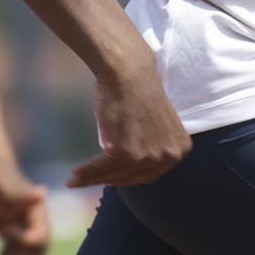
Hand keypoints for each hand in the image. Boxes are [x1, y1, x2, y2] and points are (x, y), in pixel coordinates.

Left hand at [0, 165, 50, 254]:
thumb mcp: (3, 185)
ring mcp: (31, 238)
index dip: (21, 241)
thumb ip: (20, 194)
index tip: (6, 231)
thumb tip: (42, 193)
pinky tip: (1, 254)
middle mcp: (39, 229)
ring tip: (2, 252)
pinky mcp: (21, 245)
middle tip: (3, 246)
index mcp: (39, 216)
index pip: (40, 240)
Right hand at [67, 62, 191, 188]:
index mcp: (180, 149)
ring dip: (92, 178)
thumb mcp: (154, 125)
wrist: (129, 73)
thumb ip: (148, 146)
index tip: (110, 178)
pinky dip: (86, 172)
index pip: (150, 173)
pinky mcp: (126, 154)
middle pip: (133, 177)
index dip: (127, 176)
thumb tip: (128, 166)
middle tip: (88, 180)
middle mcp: (168, 157)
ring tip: (75, 179)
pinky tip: (75, 175)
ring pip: (115, 174)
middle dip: (108, 180)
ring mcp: (148, 157)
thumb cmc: (138, 90)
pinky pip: (101, 167)